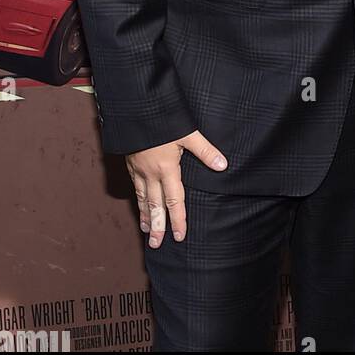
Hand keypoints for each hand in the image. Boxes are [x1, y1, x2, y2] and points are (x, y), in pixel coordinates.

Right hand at [126, 130, 227, 246]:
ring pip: (142, 198)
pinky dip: (137, 199)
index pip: (174, 201)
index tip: (180, 236)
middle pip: (155, 206)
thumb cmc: (163, 120)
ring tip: (146, 231)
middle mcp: (151, 174)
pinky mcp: (131, 163)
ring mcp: (139, 170)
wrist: (135, 110)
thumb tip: (223, 165)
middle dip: (157, 226)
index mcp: (167, 169)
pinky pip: (134, 187)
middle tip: (156, 245)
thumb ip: (205, 151)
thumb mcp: (188, 134)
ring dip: (146, 216)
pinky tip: (139, 203)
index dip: (178, 220)